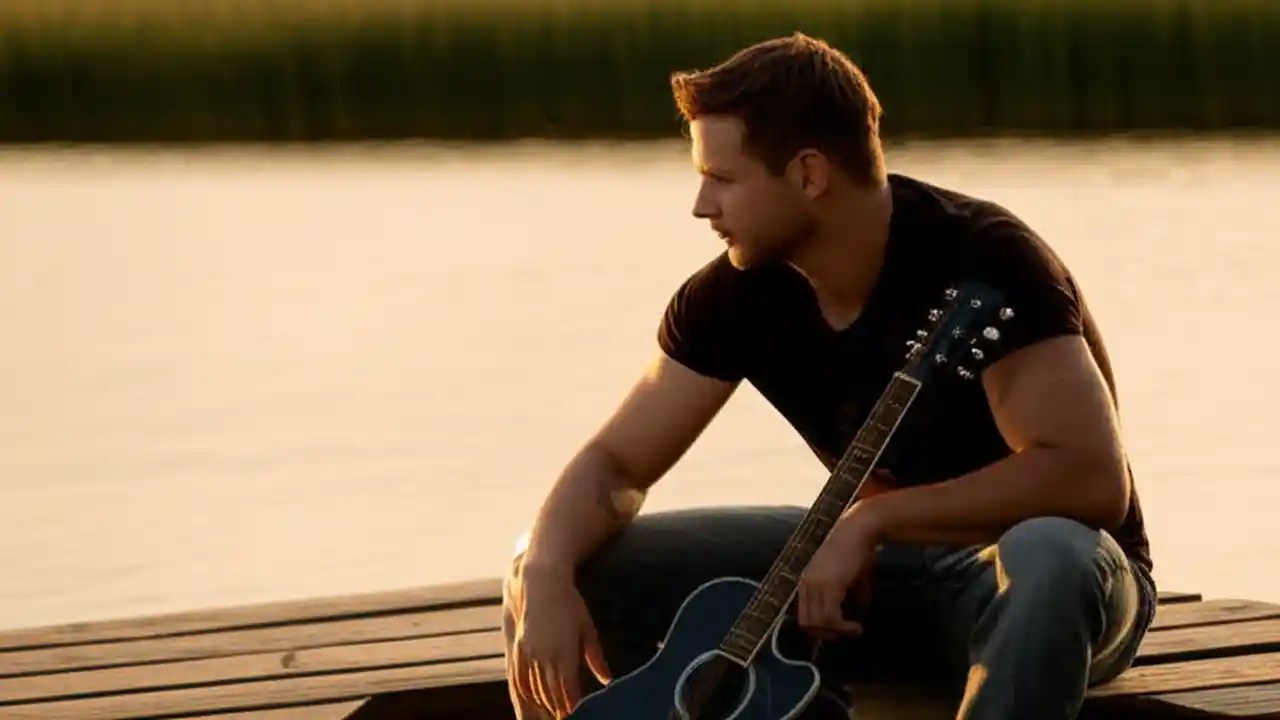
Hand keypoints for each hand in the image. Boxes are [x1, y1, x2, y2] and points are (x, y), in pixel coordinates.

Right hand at [507, 559, 611, 717]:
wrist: (541, 583)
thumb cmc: (569, 604)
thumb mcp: (587, 629)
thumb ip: (596, 658)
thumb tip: (608, 679)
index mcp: (564, 654)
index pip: (568, 693)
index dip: (572, 709)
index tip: (577, 717)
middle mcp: (544, 658)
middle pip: (551, 696)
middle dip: (558, 712)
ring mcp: (528, 655)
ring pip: (535, 691)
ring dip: (543, 707)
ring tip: (550, 718)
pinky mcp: (517, 650)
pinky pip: (519, 680)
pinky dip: (526, 695)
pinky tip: (532, 704)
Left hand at [797, 501, 882, 638]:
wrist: (860, 529)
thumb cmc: (859, 549)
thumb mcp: (853, 576)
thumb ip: (853, 594)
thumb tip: (860, 610)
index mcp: (808, 581)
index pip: (804, 616)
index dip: (821, 628)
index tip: (839, 630)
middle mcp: (807, 584)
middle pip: (807, 624)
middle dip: (827, 634)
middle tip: (846, 634)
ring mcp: (815, 584)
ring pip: (817, 624)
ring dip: (836, 633)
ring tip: (854, 630)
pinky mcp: (828, 585)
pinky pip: (830, 618)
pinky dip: (843, 628)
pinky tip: (857, 627)